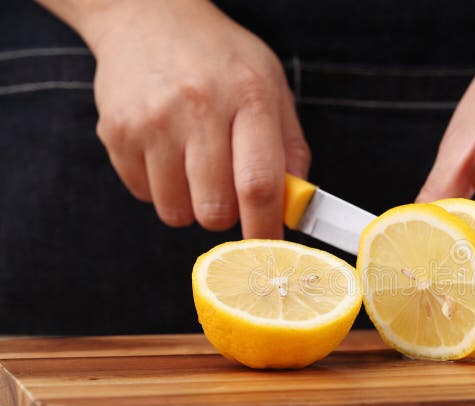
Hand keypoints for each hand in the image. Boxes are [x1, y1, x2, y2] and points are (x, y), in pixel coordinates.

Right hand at [88, 0, 308, 236]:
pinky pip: (143, 196)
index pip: (259, 184)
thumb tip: (295, 209)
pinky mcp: (116, 132)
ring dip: (191, 205)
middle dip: (227, 217)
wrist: (148, 15)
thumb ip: (291, 149)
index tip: (269, 249)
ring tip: (195, 166)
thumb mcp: (272, 87)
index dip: (265, 229)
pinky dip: (160, 188)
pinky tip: (166, 151)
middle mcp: (198, 107)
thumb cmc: (221, 60)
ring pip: (177, 212)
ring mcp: (151, 120)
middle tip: (227, 192)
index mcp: (249, 96)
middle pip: (215, 209)